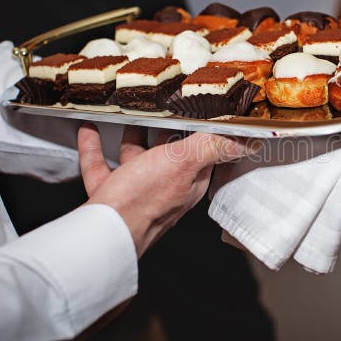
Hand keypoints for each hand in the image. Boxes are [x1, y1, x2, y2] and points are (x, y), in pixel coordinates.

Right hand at [77, 124, 254, 256]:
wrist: (104, 233)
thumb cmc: (144, 200)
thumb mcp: (184, 163)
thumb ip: (214, 148)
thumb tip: (250, 141)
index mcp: (188, 181)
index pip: (203, 152)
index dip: (203, 132)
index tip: (200, 110)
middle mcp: (165, 188)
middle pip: (169, 154)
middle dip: (167, 132)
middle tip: (163, 107)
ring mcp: (135, 193)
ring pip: (136, 159)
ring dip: (132, 138)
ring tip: (129, 115)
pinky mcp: (108, 196)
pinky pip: (101, 166)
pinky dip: (94, 147)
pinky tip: (89, 131)